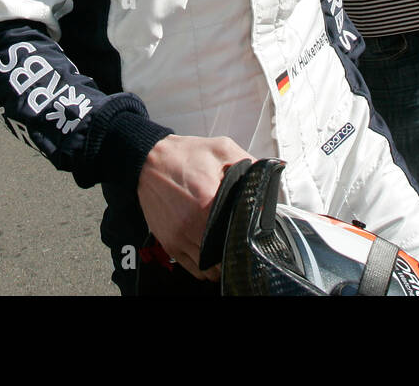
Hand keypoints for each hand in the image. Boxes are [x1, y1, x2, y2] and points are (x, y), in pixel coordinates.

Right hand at [137, 134, 252, 279]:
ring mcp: (179, 237)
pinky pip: (193, 268)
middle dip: (237, 248)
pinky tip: (211, 253)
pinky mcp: (169, 243)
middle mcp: (192, 224)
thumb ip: (249, 163)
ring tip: (227, 247)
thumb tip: (269, 177)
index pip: (238, 231)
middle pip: (225, 253)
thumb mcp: (221, 149)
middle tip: (242, 239)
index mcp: (208, 202)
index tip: (254, 229)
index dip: (250, 233)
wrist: (148, 160)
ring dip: (222, 261)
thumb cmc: (184, 155)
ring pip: (210, 267)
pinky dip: (205, 266)